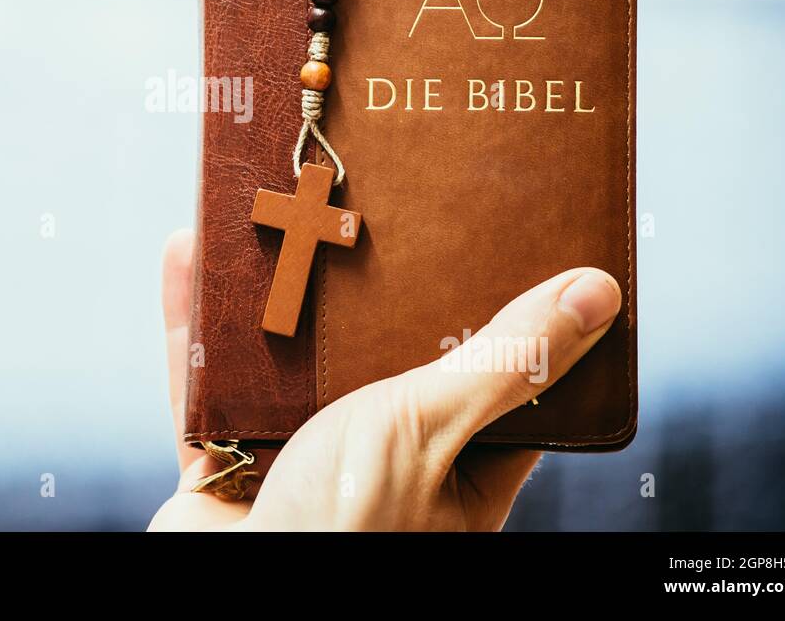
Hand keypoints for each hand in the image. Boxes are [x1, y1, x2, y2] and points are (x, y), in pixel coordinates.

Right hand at [148, 229, 621, 530]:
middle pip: (380, 353)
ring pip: (287, 356)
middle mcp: (379, 458)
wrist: (234, 588)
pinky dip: (193, 320)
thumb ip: (504, 361)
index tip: (501, 243)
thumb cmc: (349, 529)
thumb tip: (596, 295)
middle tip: (372, 202)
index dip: (500, 313)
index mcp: (454, 467)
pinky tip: (188, 255)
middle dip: (367, 286)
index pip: (496, 380)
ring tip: (270, 214)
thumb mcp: (435, 426)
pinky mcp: (226, 455)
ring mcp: (298, 455)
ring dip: (270, 289)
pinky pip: (207, 376)